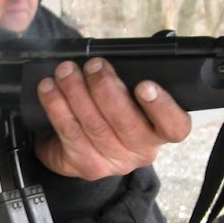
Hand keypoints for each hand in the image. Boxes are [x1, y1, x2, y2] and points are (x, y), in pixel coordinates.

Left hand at [31, 58, 191, 179]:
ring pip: (94, 126)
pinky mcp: (86, 166)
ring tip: (65, 71)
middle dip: (105, 88)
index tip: (145, 85)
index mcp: (159, 131)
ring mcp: (113, 162)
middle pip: (127, 123)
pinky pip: (70, 133)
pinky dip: (56, 107)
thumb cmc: (108, 113)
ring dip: (76, 93)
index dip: (162, 107)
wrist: (77, 147)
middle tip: (93, 65)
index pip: (174, 126)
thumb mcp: (126, 96)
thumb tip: (118, 55)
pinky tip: (49, 89)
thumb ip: (128, 79)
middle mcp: (141, 151)